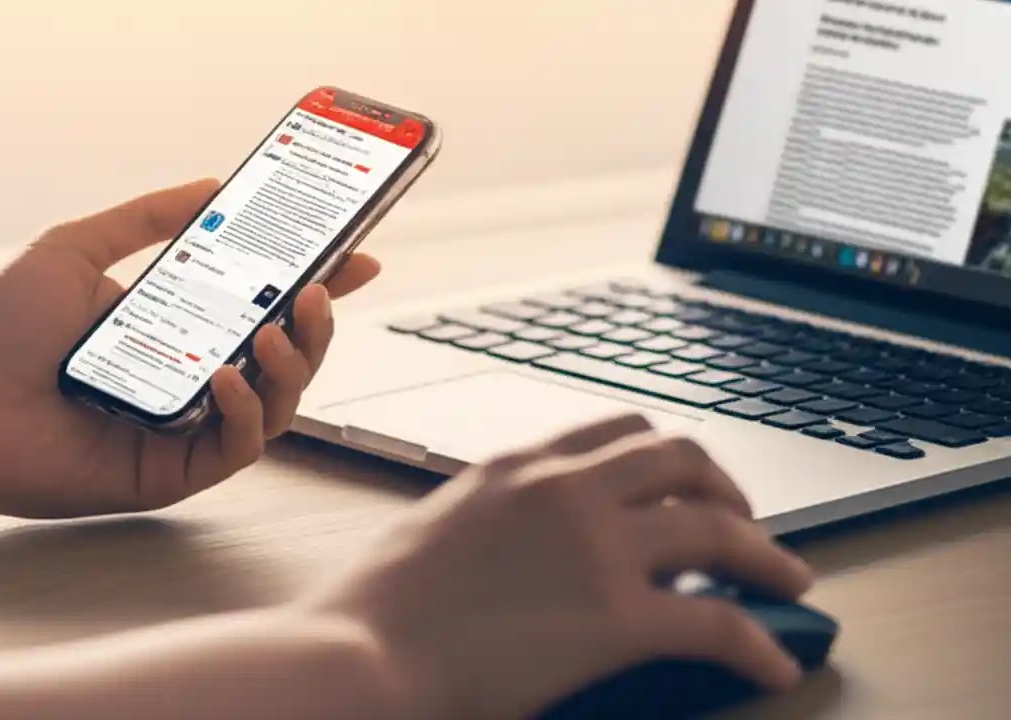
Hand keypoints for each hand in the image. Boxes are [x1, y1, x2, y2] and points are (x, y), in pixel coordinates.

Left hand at [0, 179, 380, 517]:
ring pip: (276, 407)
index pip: (264, 312)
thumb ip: (147, 217)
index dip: (315, 287)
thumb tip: (212, 184)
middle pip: (285, 362)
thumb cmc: (0, 332)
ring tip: (278, 329)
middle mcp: (191, 384)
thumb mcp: (77, 250)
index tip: (353, 257)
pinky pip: (235, 447)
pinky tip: (225, 376)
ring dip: (292, 366)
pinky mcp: (171, 474)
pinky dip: (245, 410)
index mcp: (178, 334)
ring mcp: (184, 431)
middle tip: (319, 292)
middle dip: (316, 327)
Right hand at [297, 415, 814, 719]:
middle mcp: (567, 488)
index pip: (620, 430)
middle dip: (728, 488)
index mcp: (520, 464)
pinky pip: (720, 621)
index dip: (668, 456)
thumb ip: (496, 513)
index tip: (686, 482)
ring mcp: (597, 547)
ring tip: (788, 578)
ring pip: (719, 527)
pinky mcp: (619, 617)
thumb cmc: (378, 603)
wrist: (360, 653)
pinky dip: (760, 642)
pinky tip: (773, 662)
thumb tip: (531, 539)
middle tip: (745, 525)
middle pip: (683, 458)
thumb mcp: (441, 525)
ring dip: (768, 554)